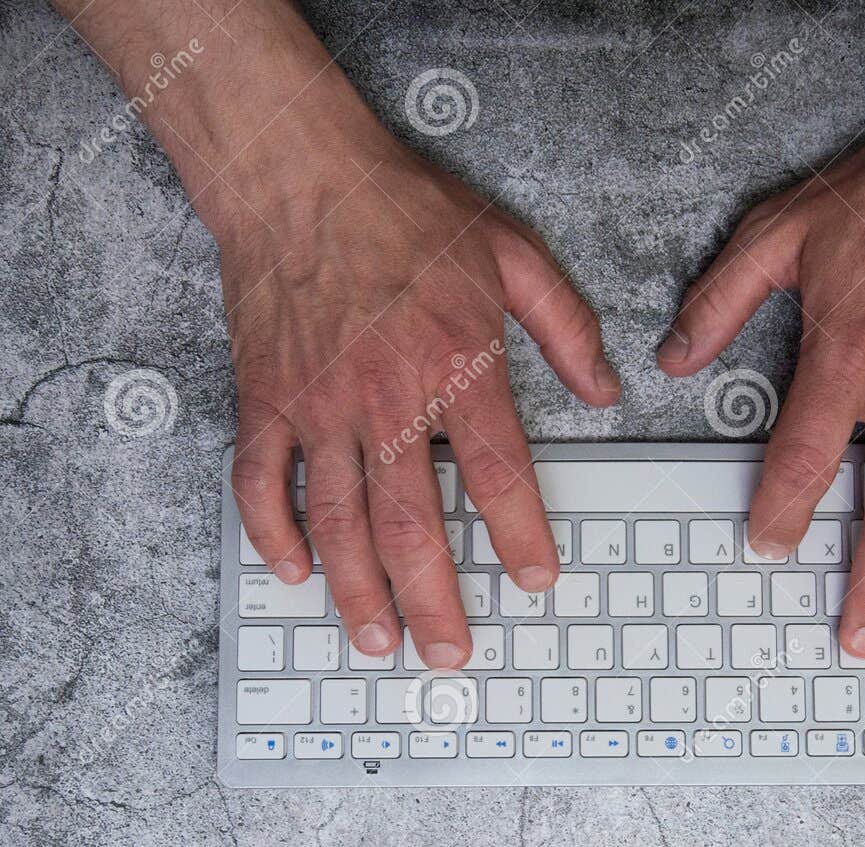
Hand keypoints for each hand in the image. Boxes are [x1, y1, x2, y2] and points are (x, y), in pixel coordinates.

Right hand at [219, 92, 617, 668]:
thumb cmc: (403, 208)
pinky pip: (260, 483)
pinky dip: (272, 535)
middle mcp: (384, 396)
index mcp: (455, 362)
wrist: (298, 172)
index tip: (537, 580)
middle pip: (410, 521)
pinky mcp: (265, 399)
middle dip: (432, 600)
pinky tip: (295, 574)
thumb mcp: (511, 250)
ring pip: (335, 520)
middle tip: (450, 656)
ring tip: (378, 642)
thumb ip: (565, 325)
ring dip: (357, 591)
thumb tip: (605, 391)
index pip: (496, 470)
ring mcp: (317, 404)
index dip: (519, 535)